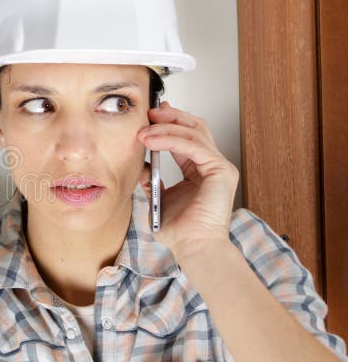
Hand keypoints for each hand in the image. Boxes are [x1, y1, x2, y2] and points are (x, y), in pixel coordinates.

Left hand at [137, 101, 239, 256]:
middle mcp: (212, 165)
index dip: (170, 123)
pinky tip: (153, 142)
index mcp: (200, 170)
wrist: (192, 247)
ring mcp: (219, 167)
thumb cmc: (179, 231)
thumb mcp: (157, 199)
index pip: (187, 137)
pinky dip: (171, 141)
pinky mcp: (220, 171)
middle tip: (149, 114)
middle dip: (170, 117)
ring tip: (144, 132)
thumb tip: (139, 166)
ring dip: (165, 129)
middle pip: (195, 128)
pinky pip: (194, 147)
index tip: (151, 116)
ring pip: (194, 133)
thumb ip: (151, 180)